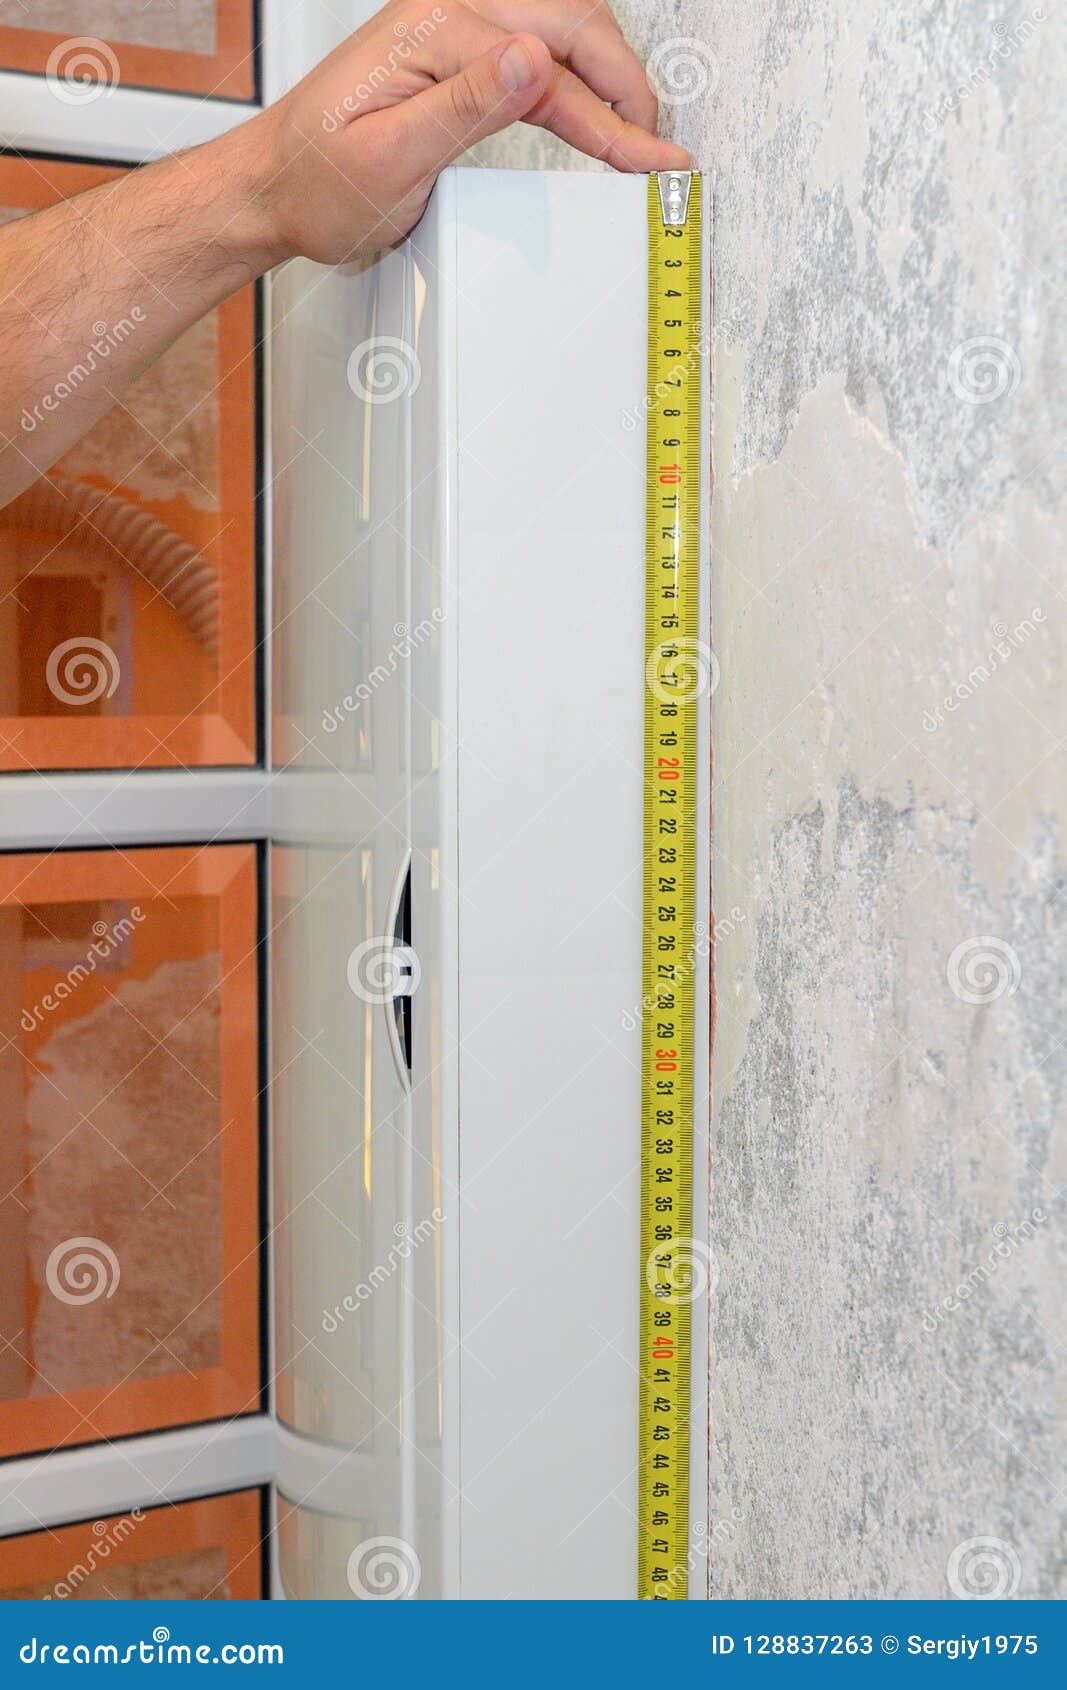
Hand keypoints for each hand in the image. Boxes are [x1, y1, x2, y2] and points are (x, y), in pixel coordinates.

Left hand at [245, 0, 691, 265]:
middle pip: (570, 23)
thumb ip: (466, 108)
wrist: (272, 189)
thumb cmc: (316, 184)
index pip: (550, 71)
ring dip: (607, 73)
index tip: (651, 159)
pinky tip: (592, 111)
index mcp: (434, 32)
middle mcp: (444, 12)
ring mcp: (449, 26)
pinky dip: (574, 79)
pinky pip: (532, 49)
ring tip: (638, 131)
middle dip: (626, 84)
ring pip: (559, 27)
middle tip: (657, 148)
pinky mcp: (451, 51)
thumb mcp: (391, 161)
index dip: (611, 120)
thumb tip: (533, 60)